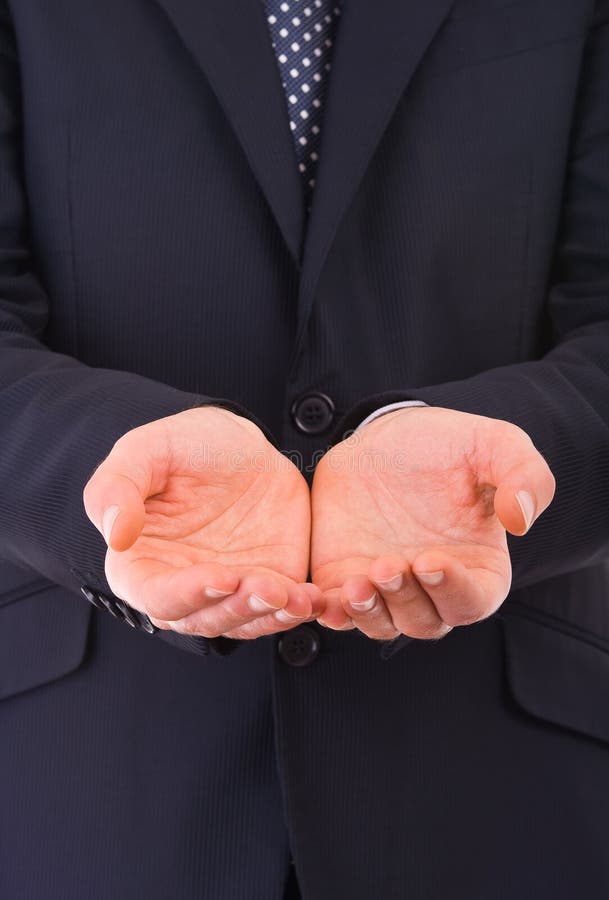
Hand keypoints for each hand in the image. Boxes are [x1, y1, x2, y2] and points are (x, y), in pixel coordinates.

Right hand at [83, 407, 321, 638]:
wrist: (242, 443)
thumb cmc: (185, 446)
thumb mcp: (145, 450)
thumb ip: (116, 487)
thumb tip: (116, 535)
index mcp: (141, 562)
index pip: (154, 595)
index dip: (184, 594)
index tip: (219, 578)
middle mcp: (183, 585)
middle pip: (203, 619)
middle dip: (236, 609)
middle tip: (266, 587)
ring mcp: (228, 590)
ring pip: (244, 622)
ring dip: (269, 616)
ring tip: (294, 596)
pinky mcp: (269, 584)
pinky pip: (280, 611)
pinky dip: (296, 611)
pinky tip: (312, 599)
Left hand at [310, 406, 554, 639]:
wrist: (385, 437)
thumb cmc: (447, 445)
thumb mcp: (495, 444)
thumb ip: (524, 476)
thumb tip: (521, 520)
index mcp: (478, 569)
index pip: (473, 601)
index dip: (454, 591)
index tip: (430, 561)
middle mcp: (433, 589)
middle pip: (424, 622)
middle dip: (405, 600)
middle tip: (386, 564)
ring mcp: (387, 589)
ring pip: (380, 625)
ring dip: (367, 612)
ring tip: (356, 583)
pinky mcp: (344, 580)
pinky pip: (337, 612)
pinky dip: (330, 613)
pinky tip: (320, 600)